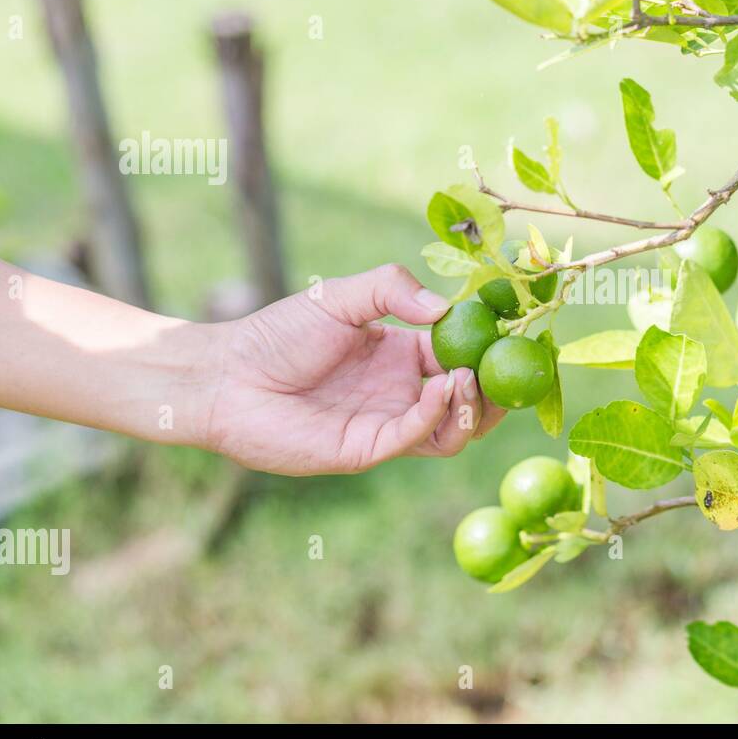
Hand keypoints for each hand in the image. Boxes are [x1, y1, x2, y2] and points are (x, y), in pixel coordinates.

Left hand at [203, 264, 505, 474]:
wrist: (227, 377)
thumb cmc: (278, 334)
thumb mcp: (341, 296)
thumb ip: (392, 289)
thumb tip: (445, 308)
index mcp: (403, 354)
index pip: (462, 353)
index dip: (488, 346)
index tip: (510, 331)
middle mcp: (402, 392)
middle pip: (468, 400)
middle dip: (493, 386)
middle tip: (507, 366)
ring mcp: (388, 423)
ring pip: (452, 430)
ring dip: (471, 406)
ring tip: (468, 377)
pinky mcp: (369, 449)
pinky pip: (418, 438)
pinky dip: (437, 414)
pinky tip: (440, 386)